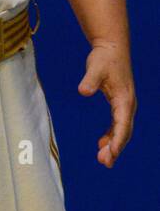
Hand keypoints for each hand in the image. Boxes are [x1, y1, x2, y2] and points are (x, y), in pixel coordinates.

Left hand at [77, 42, 136, 166]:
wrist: (112, 48)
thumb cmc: (104, 57)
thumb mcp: (95, 66)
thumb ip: (90, 79)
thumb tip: (83, 91)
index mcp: (125, 99)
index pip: (122, 124)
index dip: (117, 140)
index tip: (110, 153)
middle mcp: (128, 105)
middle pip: (124, 132)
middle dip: (115, 148)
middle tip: (104, 162)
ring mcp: (124, 105)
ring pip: (121, 130)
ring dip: (113, 145)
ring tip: (102, 159)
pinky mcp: (119, 104)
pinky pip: (117, 125)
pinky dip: (111, 136)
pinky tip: (102, 144)